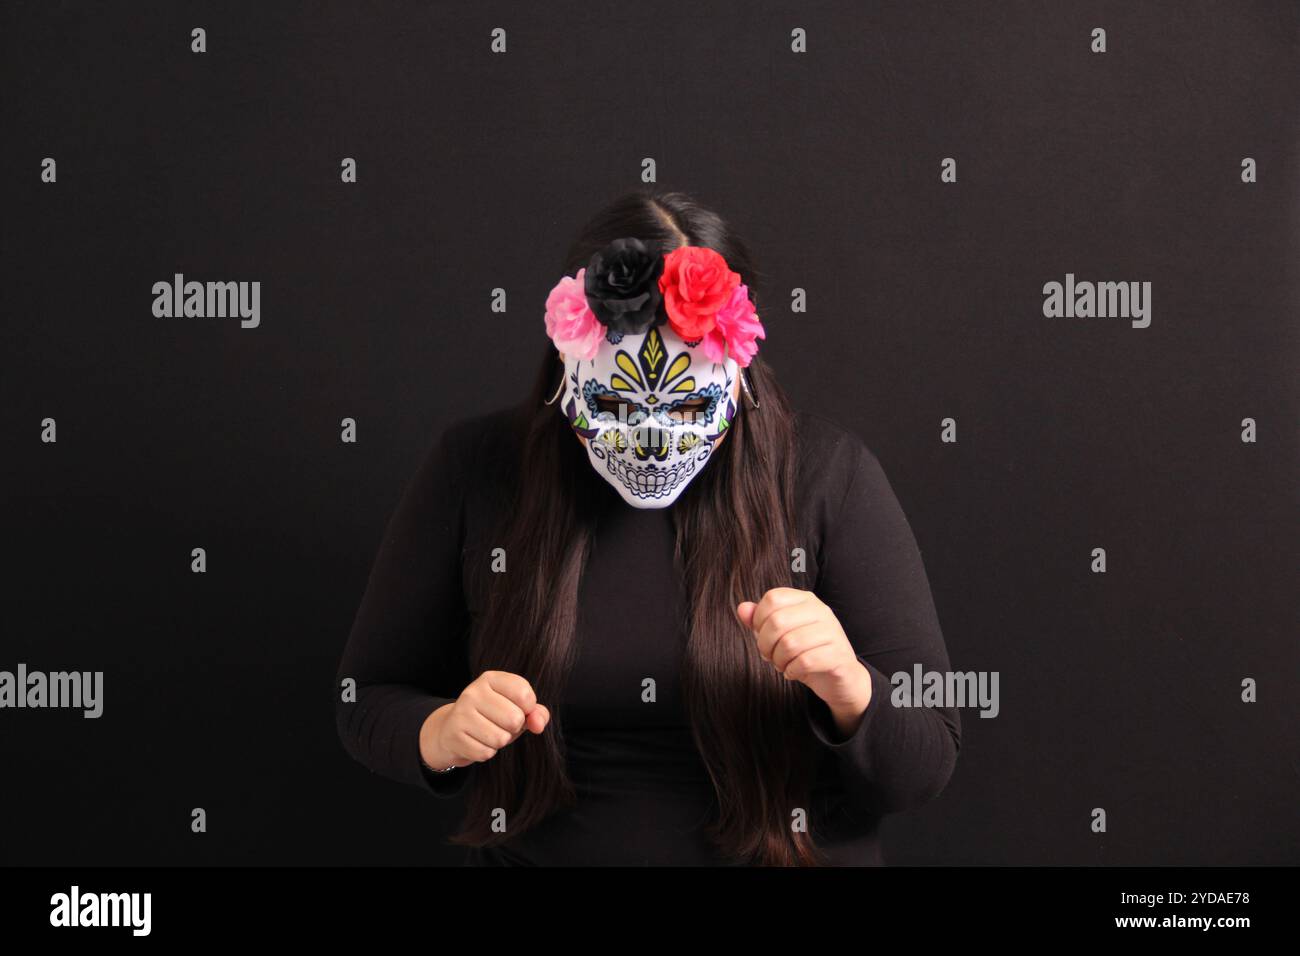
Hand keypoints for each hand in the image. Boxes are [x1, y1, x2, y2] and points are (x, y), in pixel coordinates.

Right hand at [419, 670, 550, 769]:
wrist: (452, 730)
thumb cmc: (492, 717)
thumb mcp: (517, 709)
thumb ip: (536, 713)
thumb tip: (538, 725)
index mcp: (491, 678)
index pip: (524, 694)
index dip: (528, 708)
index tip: (517, 707)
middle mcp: (473, 692)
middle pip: (515, 718)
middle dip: (514, 728)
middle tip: (500, 723)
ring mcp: (461, 713)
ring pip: (500, 739)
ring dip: (500, 742)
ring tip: (488, 732)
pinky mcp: (454, 735)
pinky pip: (486, 753)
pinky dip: (486, 752)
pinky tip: (477, 741)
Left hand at [737, 587, 872, 737]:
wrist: (839, 678)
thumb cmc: (807, 652)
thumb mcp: (781, 635)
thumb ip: (760, 620)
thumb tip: (742, 609)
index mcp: (806, 600)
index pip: (772, 598)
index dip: (758, 620)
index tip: (762, 636)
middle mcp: (821, 611)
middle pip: (777, 621)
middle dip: (765, 645)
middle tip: (769, 656)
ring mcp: (832, 632)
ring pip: (790, 643)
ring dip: (778, 660)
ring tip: (782, 665)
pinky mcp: (838, 655)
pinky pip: (805, 661)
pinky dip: (792, 671)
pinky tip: (793, 672)